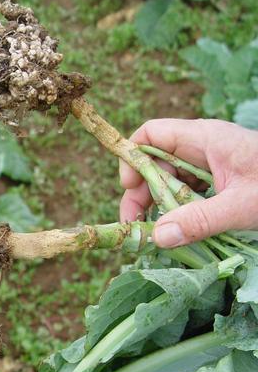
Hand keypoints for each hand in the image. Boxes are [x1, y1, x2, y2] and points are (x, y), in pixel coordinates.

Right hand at [119, 118, 257, 246]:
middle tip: (136, 226)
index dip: (132, 158)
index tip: (129, 189)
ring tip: (155, 234)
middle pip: (155, 162)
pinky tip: (180, 230)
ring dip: (159, 205)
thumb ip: (199, 221)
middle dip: (141, 191)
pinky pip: (189, 192)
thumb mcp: (242, 206)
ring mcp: (213, 164)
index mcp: (205, 138)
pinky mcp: (222, 181)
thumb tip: (158, 237)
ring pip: (171, 180)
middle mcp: (204, 147)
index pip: (152, 134)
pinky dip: (179, 210)